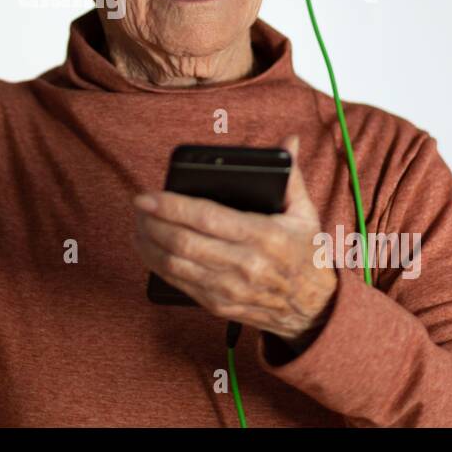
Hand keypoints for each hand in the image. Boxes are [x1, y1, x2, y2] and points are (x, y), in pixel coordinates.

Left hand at [132, 135, 338, 348]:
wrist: (314, 309)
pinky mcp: (219, 305)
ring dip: (149, 244)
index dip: (171, 206)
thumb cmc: (306, 255)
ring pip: (175, 265)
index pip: (207, 218)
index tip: (146, 196)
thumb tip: (290, 141)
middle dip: (152, 223)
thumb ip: (291, 176)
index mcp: (265, 236)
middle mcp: (245, 265)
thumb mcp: (305, 214)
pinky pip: (179, 284)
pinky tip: (148, 248)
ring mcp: (230, 289)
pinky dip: (157, 265)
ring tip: (137, 225)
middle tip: (138, 207)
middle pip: (183, 243)